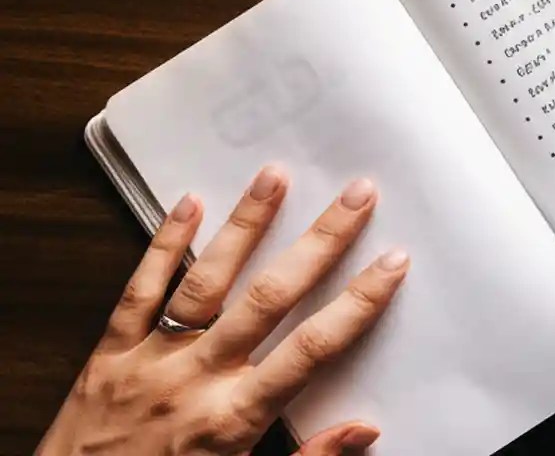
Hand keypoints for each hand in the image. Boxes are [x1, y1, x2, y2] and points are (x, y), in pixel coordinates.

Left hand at [37, 167, 409, 455]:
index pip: (312, 349)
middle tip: (355, 196)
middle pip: (269, 299)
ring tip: (276, 176)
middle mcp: (197, 381)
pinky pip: (138, 292)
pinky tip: (189, 203)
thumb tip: (366, 429)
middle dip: (319, 242)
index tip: (393, 262)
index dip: (358, 302)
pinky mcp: (110, 353)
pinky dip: (163, 245)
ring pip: (207, 282)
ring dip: (245, 225)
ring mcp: (151, 360)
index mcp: (235, 420)